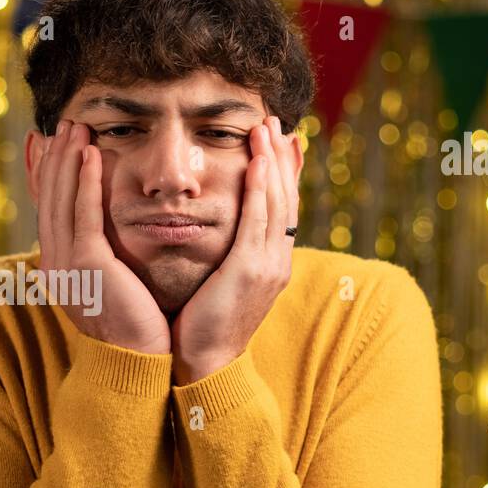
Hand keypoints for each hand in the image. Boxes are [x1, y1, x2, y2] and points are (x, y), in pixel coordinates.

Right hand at [34, 118, 170, 353]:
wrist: (135, 363)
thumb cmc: (134, 328)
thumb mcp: (111, 287)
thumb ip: (103, 259)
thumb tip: (107, 238)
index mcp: (60, 267)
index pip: (51, 210)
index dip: (52, 175)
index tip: (57, 145)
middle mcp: (56, 262)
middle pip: (51, 199)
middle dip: (56, 159)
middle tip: (65, 124)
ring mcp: (68, 263)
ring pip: (62, 200)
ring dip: (68, 161)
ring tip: (75, 128)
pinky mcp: (88, 264)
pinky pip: (83, 214)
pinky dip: (83, 182)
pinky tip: (90, 155)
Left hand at [171, 115, 299, 383]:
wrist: (205, 364)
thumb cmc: (202, 326)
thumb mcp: (220, 284)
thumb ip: (225, 256)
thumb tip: (218, 232)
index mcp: (270, 263)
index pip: (281, 209)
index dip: (282, 173)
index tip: (279, 142)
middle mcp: (277, 261)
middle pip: (285, 198)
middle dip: (281, 159)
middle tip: (276, 123)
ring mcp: (268, 265)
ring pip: (277, 203)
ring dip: (272, 163)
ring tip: (267, 129)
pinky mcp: (251, 270)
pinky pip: (259, 220)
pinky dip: (261, 189)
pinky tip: (258, 163)